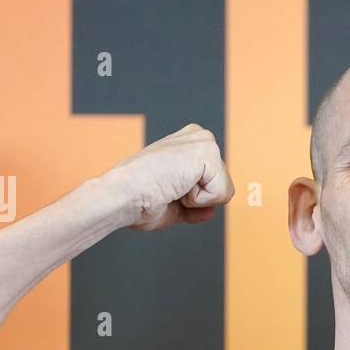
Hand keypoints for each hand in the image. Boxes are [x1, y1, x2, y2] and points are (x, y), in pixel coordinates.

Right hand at [103, 123, 234, 230]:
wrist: (124, 195)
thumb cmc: (138, 200)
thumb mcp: (174, 205)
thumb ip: (194, 205)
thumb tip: (211, 211)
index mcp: (188, 145)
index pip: (212, 184)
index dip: (193, 200)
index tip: (166, 191)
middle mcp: (198, 138)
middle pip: (223, 187)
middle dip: (198, 200)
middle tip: (169, 190)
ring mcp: (203, 141)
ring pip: (224, 191)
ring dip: (197, 200)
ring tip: (172, 187)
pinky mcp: (207, 151)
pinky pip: (221, 193)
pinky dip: (199, 200)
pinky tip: (176, 186)